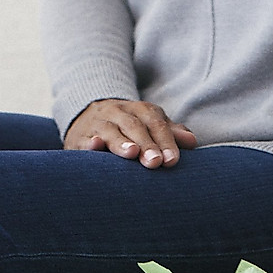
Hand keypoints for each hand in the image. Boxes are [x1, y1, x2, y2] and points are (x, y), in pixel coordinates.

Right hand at [64, 98, 197, 167]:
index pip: (155, 122)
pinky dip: (89, 142)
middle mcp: (119, 113)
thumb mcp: (148, 125)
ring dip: (120, 142)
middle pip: (134, 126)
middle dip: (146, 144)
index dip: (165, 140)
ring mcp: (98, 123)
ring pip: (110, 130)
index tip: (172, 160)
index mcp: (139, 110)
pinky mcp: (80, 136)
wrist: (86, 116)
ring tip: (131, 153)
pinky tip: (94, 147)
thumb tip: (192, 141)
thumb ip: (169, 133)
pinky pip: (85, 138)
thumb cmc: (126, 127)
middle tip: (155, 162)